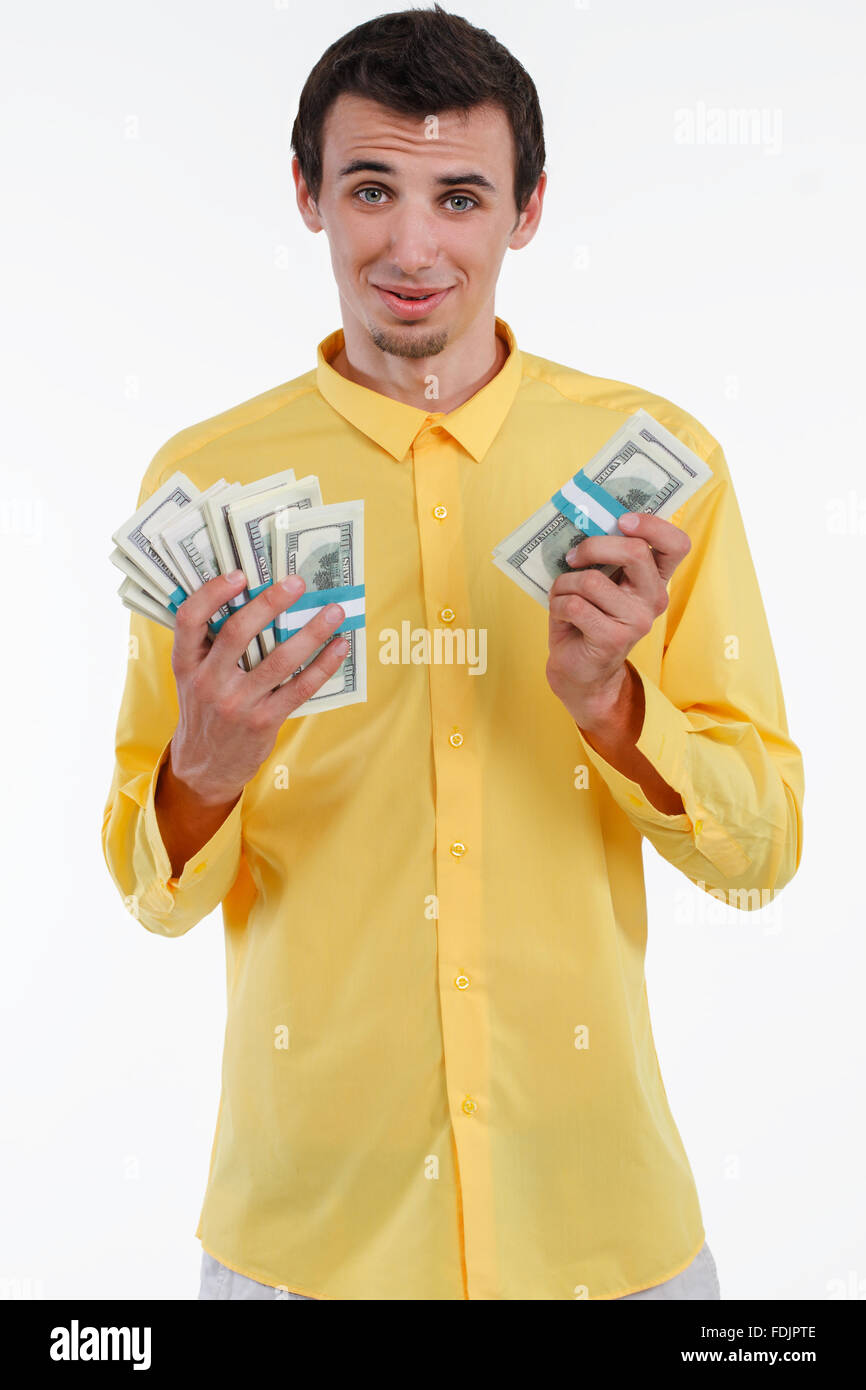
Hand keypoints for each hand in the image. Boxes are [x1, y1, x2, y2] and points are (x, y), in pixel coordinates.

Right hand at [167, 569, 349, 801]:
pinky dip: (323, 665)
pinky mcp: (263, 721)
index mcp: (186, 664)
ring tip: (334, 612)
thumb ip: (211, 645)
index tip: (240, 574)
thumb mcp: (192, 677)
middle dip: (270, 602)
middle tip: (298, 582)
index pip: (189, 619)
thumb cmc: (205, 709)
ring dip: (311, 632)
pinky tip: (339, 647)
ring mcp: (236, 703)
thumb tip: (256, 597)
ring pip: (279, 659)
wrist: (206, 765)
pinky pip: (299, 688)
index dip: (212, 592)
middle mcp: (208, 682)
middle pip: (238, 632)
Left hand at [545, 512, 690, 726]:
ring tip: (562, 596)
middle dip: (593, 546)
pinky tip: (562, 616)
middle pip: (634, 552)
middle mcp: (654, 599)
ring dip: (565, 584)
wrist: (581, 672)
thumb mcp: (601, 583)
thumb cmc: (587, 619)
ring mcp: (637, 621)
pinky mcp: (613, 638)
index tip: (622, 520)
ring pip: (592, 581)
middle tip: (573, 556)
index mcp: (655, 579)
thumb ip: (604, 557)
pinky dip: (559, 605)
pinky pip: (576, 605)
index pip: (676, 544)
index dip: (652, 525)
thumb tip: (584, 523)